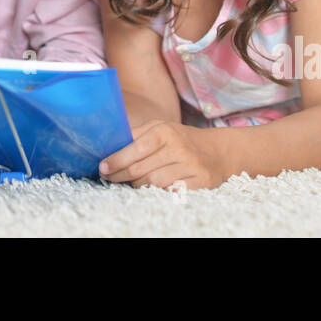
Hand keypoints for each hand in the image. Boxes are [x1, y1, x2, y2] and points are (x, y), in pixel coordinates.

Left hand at [98, 120, 228, 190]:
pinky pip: (170, 192)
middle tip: (108, 177)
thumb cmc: (181, 140)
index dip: (116, 160)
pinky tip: (151, 188)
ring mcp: (191, 166)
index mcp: (166, 131)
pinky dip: (157, 192)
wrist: (218, 151)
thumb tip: (110, 144)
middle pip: (140, 168)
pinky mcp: (200, 182)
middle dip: (119, 175)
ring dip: (137, 184)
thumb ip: (137, 134)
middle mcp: (178, 147)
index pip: (135, 148)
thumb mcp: (161, 128)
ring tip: (130, 181)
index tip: (102, 167)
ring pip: (152, 183)